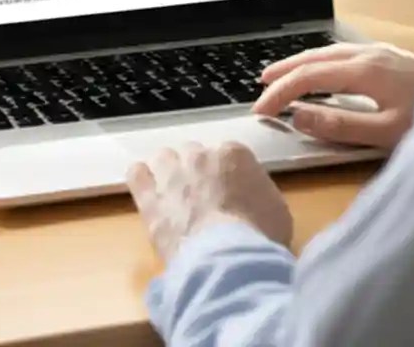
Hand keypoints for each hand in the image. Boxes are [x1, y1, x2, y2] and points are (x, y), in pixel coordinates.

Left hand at [126, 141, 292, 261]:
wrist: (227, 260)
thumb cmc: (260, 237)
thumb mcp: (276, 209)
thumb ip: (257, 192)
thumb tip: (247, 196)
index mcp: (234, 154)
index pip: (227, 153)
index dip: (227, 174)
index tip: (229, 192)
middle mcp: (199, 155)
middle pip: (193, 153)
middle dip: (197, 171)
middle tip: (203, 197)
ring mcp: (171, 173)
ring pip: (164, 157)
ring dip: (168, 172)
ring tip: (174, 196)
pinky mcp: (148, 196)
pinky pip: (137, 173)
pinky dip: (143, 180)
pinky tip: (150, 194)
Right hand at [252, 42, 413, 148]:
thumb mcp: (385, 134)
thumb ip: (339, 125)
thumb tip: (299, 115)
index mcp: (366, 71)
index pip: (309, 77)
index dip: (281, 92)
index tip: (262, 109)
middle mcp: (372, 55)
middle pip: (316, 57)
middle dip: (284, 70)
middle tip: (260, 86)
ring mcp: (385, 53)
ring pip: (331, 51)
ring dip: (302, 62)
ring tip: (282, 75)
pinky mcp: (395, 57)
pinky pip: (347, 52)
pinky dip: (324, 60)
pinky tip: (325, 70)